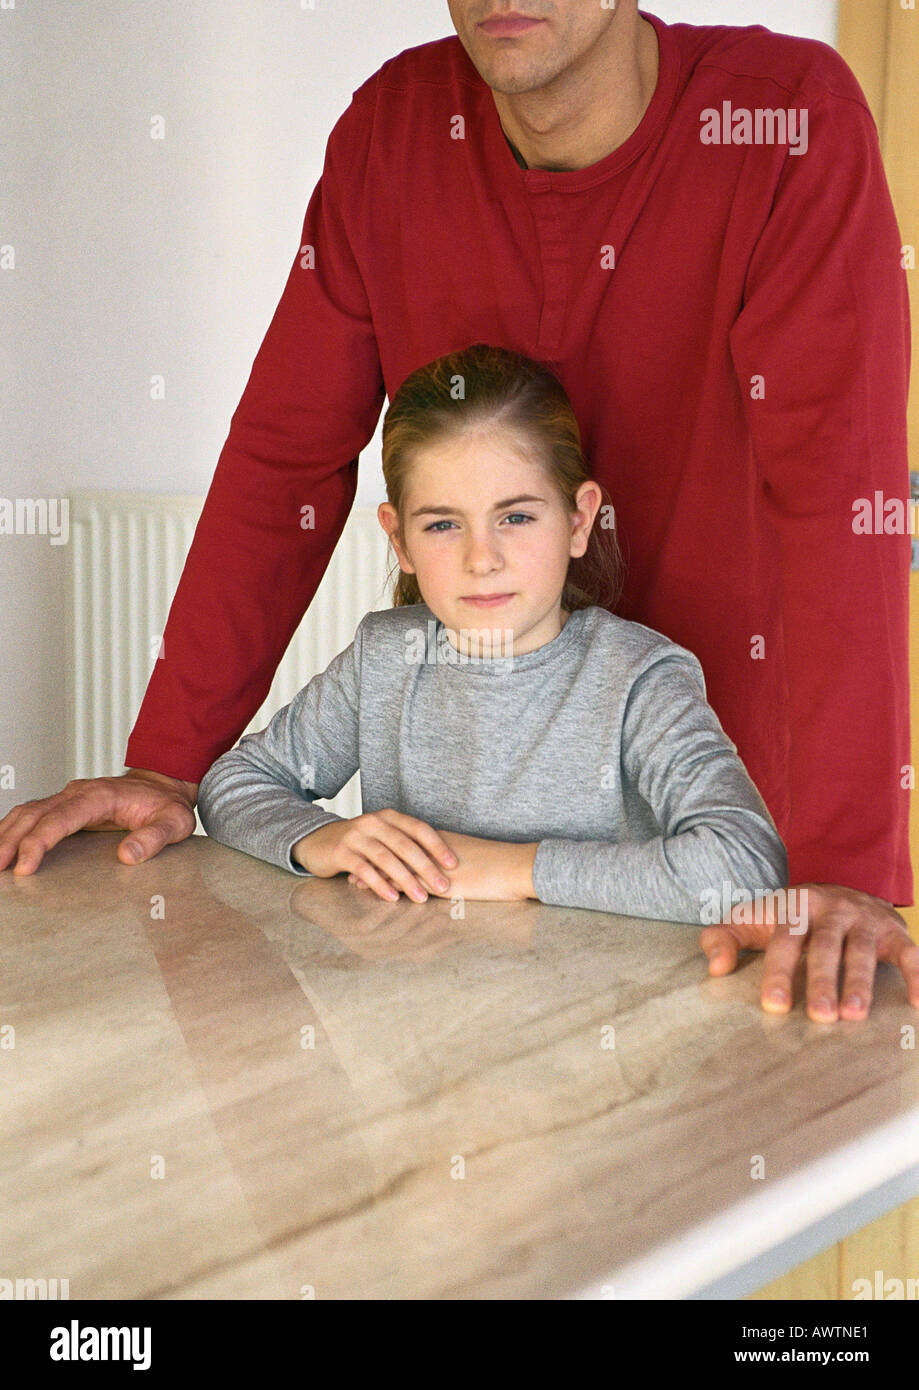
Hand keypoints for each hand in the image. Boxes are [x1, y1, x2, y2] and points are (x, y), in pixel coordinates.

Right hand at [0, 769, 198, 874]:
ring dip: (5, 835)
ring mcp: (68, 798)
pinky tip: (2, 847)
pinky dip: (12, 830)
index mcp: (101, 796)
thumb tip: (128, 856)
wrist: (163, 787)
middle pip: (34, 814)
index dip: (39, 842)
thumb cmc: (166, 806)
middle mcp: (78, 793)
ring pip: (26, 813)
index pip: (61, 818)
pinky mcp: (63, 806)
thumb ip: (155, 838)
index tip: (24, 866)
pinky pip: (31, 816)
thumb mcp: (174, 822)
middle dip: (10, 841)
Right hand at [296, 809, 457, 902]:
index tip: (453, 864)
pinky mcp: (341, 852)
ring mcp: (357, 836)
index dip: (437, 846)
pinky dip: (380, 884)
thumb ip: (404, 845)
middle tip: (444, 886)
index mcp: (389, 817)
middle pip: (405, 845)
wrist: (318, 841)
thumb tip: (439, 867)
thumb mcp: (382, 837)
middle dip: (426, 867)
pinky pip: (364, 869)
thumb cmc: (359, 843)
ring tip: (421, 897)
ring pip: (386, 858)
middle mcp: (374, 822)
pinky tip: (392, 897)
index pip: (418, 829)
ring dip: (406, 879)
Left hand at [347, 828, 536, 902]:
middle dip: (373, 860)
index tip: (370, 852)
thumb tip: (443, 874)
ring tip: (354, 881)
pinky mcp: (439, 883)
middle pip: (394, 853)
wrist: (514, 867)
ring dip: (374, 876)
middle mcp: (432, 851)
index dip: (386, 848)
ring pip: (396, 869)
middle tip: (352, 864)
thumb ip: (451, 864)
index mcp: (440, 842)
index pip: (405, 843)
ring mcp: (434, 867)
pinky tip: (373, 897)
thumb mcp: (470, 861)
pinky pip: (407, 885)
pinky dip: (387, 889)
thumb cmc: (498, 867)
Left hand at [699, 883, 918, 1020]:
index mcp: (794, 907)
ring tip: (854, 1015)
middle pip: (825, 946)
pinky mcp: (894, 932)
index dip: (779, 972)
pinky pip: (909, 953)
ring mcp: (864, 919)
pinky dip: (916, 975)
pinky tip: (917, 1003)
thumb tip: (715, 968)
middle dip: (823, 981)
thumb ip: (724, 937)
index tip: (774, 1005)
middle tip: (820, 1017)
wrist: (842, 889)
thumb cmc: (789, 918)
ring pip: (862, 950)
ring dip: (860, 982)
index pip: (784, 940)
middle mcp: (831, 909)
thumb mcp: (753, 919)